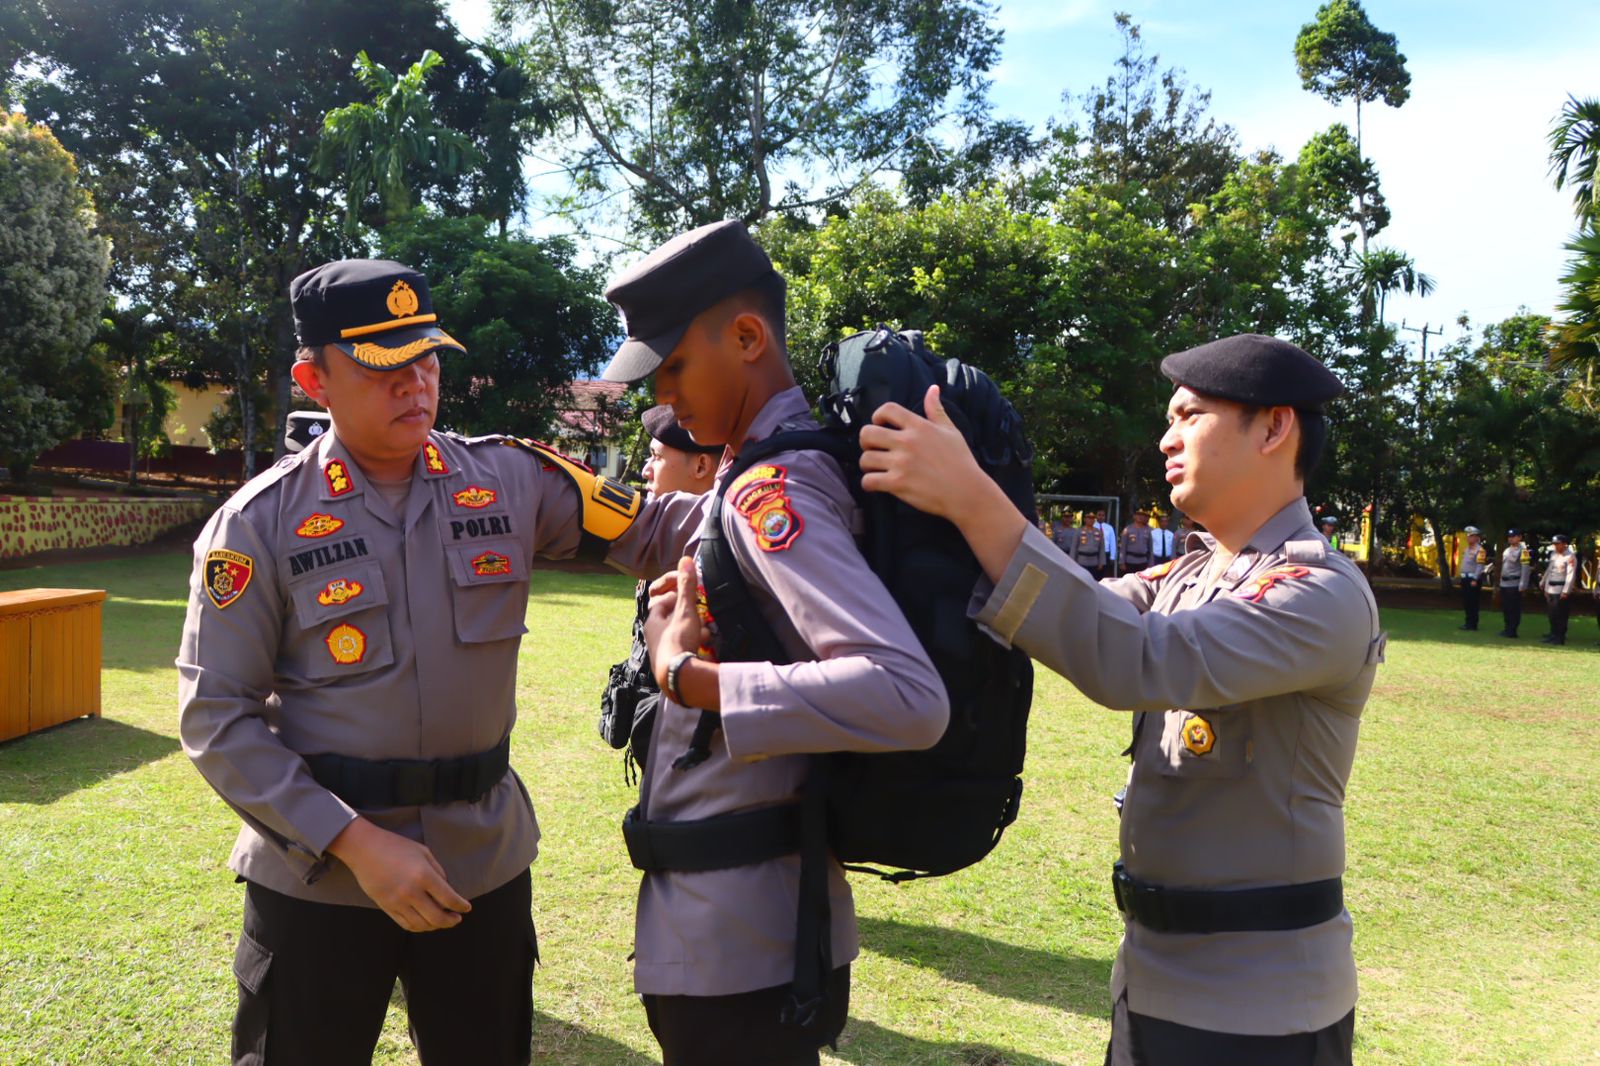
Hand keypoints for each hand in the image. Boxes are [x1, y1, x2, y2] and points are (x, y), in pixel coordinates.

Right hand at [326, 817, 470, 931]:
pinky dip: (419, 926)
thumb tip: (447, 889)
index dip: (461, 905)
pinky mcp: (386, 907)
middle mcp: (411, 892)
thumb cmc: (396, 846)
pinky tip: (425, 922)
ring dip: (435, 926)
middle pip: (437, 917)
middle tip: (457, 918)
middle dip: (451, 921)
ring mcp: (397, 902)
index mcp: (424, 876)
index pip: (448, 898)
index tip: (467, 907)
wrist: (364, 849)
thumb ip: (438, 871)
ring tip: (442, 921)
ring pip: (421, 925)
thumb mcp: (423, 852)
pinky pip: (405, 924)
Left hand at [645, 556, 709, 690]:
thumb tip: (686, 560)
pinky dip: (696, 643)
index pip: (662, 600)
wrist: (678, 677)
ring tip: (705, 631)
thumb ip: (687, 586)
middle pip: (674, 617)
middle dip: (690, 614)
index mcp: (653, 621)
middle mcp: (655, 635)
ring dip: (696, 629)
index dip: (677, 594)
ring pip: (682, 632)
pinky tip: (705, 645)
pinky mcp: (674, 661)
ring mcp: (664, 649)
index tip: (690, 594)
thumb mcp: (685, 610)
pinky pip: (687, 646)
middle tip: (700, 613)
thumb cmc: (678, 641)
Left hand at [860, 384, 1028, 583]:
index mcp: (919, 427)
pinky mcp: (897, 484)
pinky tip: (876, 484)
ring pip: (865, 459)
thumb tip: (932, 388)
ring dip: (866, 464)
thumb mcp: (951, 431)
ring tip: (875, 468)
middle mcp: (907, 442)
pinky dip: (868, 484)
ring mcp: (901, 463)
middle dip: (865, 441)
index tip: (879, 425)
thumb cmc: (960, 461)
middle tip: (873, 449)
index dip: (877, 416)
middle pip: (867, 433)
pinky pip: (868, 481)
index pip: (887, 409)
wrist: (967, 492)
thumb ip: (936, 410)